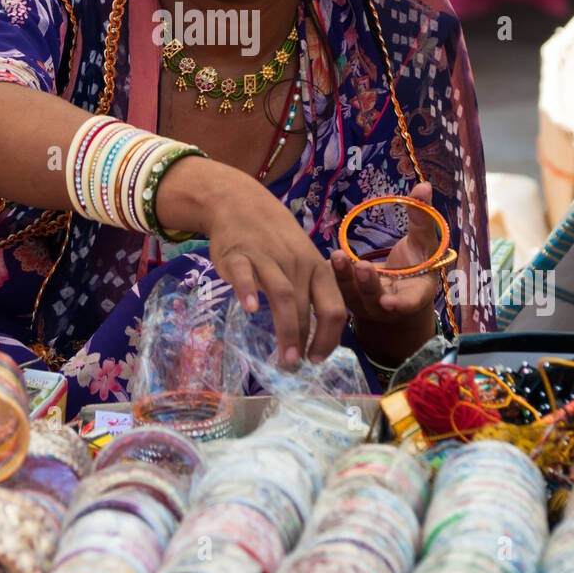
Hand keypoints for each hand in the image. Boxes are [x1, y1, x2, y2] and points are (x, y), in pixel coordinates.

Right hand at [156, 157, 346, 366]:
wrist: (240, 203)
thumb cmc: (276, 240)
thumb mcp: (302, 259)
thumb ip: (310, 291)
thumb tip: (318, 335)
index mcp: (317, 268)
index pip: (335, 309)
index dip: (329, 338)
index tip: (316, 359)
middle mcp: (297, 264)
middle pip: (307, 308)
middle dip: (303, 343)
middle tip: (294, 369)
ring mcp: (268, 258)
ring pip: (283, 295)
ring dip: (287, 330)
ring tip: (284, 359)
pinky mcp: (239, 254)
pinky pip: (246, 274)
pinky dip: (249, 290)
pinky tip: (249, 310)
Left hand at [329, 182, 438, 365]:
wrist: (399, 286)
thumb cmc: (417, 262)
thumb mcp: (423, 243)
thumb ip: (423, 219)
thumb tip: (424, 185)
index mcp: (414, 295)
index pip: (410, 303)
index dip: (401, 305)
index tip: (389, 302)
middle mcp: (389, 306)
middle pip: (376, 298)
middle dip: (369, 284)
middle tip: (362, 267)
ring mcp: (366, 305)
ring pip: (352, 294)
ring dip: (344, 277)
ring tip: (338, 256)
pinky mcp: (348, 297)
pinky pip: (335, 287)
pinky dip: (330, 275)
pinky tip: (323, 261)